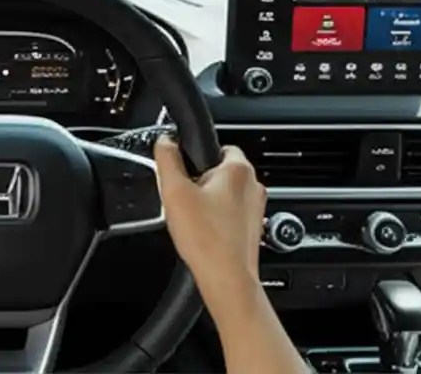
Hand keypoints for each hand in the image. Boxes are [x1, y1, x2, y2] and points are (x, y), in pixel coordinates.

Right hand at [154, 137, 266, 310]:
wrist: (227, 279)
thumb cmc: (206, 239)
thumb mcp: (174, 192)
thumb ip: (167, 160)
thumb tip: (165, 141)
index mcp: (238, 169)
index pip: (217, 146)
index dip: (196, 158)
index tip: (184, 175)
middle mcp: (253, 185)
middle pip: (220, 171)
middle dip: (201, 182)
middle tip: (185, 200)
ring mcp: (256, 208)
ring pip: (225, 194)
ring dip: (209, 202)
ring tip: (195, 220)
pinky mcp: (253, 227)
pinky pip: (231, 214)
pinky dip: (218, 220)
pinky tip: (205, 234)